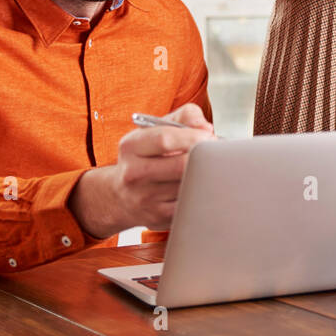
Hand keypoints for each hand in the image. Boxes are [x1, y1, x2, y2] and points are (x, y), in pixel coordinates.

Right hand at [67, 102, 214, 237]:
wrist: (121, 195)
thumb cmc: (146, 156)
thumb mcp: (156, 130)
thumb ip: (184, 117)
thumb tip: (205, 127)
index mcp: (131, 147)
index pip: (165, 139)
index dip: (193, 136)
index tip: (208, 136)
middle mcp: (133, 173)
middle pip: (180, 165)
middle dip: (204, 157)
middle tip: (213, 153)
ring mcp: (144, 198)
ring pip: (189, 186)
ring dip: (205, 175)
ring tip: (205, 168)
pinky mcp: (158, 218)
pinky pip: (190, 204)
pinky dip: (200, 194)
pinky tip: (198, 186)